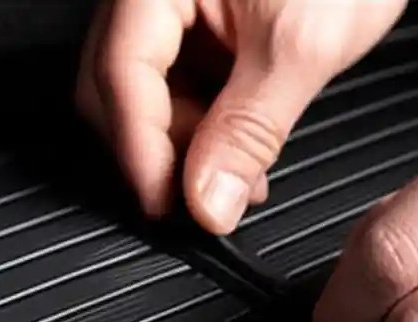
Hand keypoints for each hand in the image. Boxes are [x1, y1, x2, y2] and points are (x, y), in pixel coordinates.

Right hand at [76, 0, 405, 232]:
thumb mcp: (302, 46)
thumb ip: (249, 130)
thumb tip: (207, 202)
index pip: (121, 72)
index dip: (140, 150)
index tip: (168, 206)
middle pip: (116, 85)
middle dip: (158, 150)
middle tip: (200, 201)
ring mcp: (166, 2)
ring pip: (141, 89)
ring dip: (182, 144)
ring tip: (235, 181)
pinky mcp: (192, 17)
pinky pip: (174, 80)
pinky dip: (200, 122)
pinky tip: (236, 151)